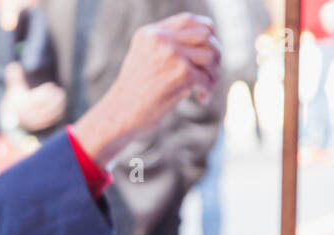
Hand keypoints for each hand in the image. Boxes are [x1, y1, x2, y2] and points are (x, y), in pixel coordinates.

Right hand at [4, 62, 66, 131]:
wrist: (12, 117)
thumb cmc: (15, 100)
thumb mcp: (14, 88)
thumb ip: (14, 77)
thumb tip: (13, 65)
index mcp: (24, 106)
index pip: (37, 99)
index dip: (45, 92)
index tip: (50, 86)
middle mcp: (30, 115)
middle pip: (45, 107)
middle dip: (54, 98)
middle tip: (59, 91)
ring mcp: (36, 121)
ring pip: (50, 113)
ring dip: (58, 105)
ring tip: (62, 96)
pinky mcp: (41, 125)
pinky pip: (52, 120)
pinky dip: (58, 113)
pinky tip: (61, 105)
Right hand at [69, 13, 221, 164]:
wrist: (118, 115)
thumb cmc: (133, 92)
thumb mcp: (143, 58)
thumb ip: (166, 46)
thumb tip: (205, 42)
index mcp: (150, 33)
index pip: (188, 20)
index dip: (206, 31)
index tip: (210, 47)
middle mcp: (160, 40)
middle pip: (204, 35)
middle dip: (215, 52)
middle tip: (212, 70)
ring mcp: (171, 55)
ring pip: (210, 54)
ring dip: (214, 72)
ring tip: (208, 86)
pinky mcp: (181, 74)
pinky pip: (206, 78)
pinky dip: (208, 90)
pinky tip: (202, 99)